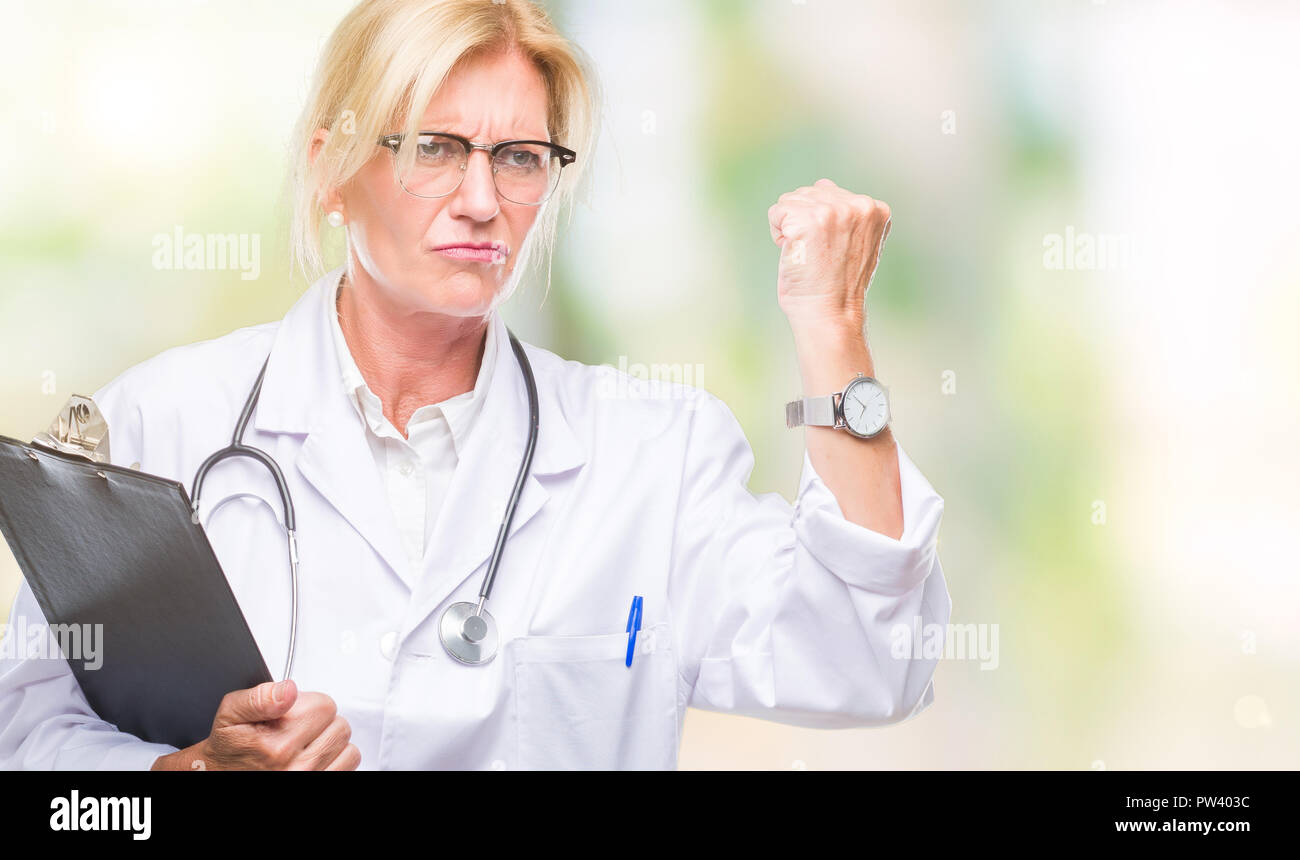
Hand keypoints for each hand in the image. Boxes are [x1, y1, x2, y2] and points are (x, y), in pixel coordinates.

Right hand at [151, 680, 359, 770]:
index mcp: (278, 743)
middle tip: (296, 730)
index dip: (307, 704)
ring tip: (306, 744)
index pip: (324, 705)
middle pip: (339, 724)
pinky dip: (337, 759)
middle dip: (320, 722)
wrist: (221, 775)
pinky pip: (349, 764)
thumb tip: (289, 689)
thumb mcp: (231, 714)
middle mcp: (297, 767)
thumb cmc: (231, 748)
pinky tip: (315, 757)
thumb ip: (260, 696)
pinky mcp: (319, 783)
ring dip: (330, 741)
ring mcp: (310, 777)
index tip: (291, 714)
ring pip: (346, 745)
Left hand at [768, 178, 891, 335]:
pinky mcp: (810, 220)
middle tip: (817, 256)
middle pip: (808, 193)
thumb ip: (845, 213)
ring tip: (807, 255)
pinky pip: (777, 212)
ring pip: (790, 201)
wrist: (829, 314)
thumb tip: (822, 184)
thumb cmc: (835, 285)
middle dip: (802, 223)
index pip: (829, 193)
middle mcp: (860, 205)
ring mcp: (836, 210)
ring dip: (790, 229)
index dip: (820, 224)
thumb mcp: (853, 242)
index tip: (831, 252)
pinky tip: (795, 254)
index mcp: (877, 209)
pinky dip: (778, 235)